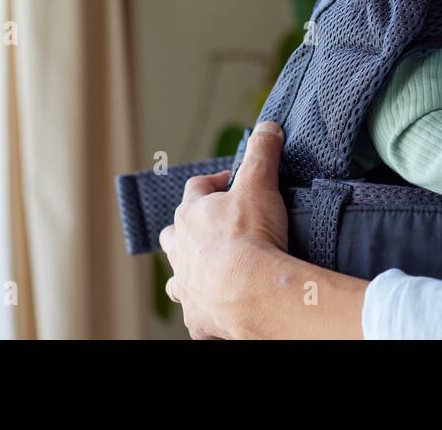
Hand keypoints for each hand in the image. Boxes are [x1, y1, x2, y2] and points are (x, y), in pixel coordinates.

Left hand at [159, 121, 289, 338]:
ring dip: (190, 269)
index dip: (215, 182)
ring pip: (176, 275)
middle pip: (174, 232)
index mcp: (191, 214)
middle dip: (190, 227)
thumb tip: (268, 126)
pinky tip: (222, 305)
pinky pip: (196, 310)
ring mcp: (186, 284)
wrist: (248, 291)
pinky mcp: (197, 315)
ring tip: (212, 270)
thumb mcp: (260, 182)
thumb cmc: (249, 236)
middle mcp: (180, 249)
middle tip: (217, 227)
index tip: (233, 182)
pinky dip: (207, 306)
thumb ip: (263, 152)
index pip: (196, 188)